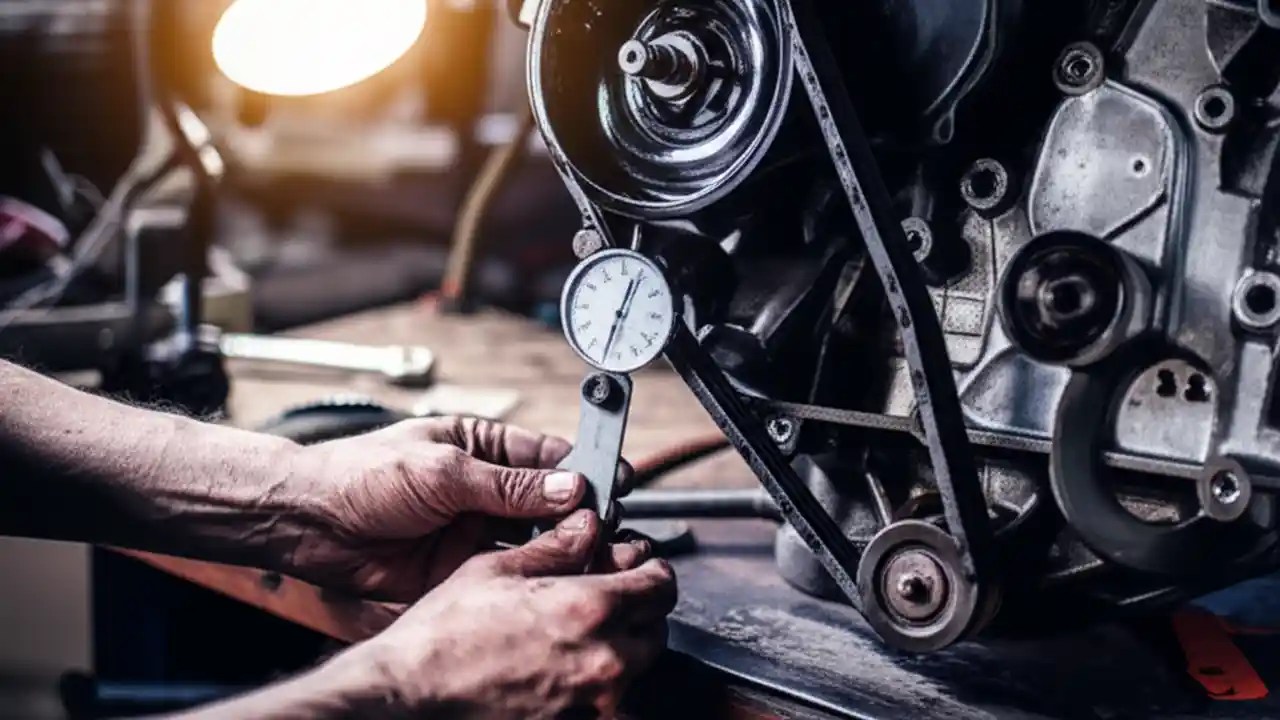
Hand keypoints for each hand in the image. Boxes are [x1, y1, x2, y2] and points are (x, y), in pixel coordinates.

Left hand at [281, 416, 628, 601]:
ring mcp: (474, 528)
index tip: (616, 479)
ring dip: (562, 545)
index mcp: (481, 446)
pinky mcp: (462, 568)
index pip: (547, 455)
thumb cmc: (363, 475)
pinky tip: (554, 575)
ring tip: (592, 551)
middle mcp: (484, 487)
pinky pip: (509, 571)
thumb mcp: (443, 471)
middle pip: (549, 500)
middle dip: (580, 512)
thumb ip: (508, 485)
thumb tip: (569, 487)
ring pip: (534, 539)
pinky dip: (533, 575)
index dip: (583, 466)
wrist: (309, 522)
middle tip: (611, 524)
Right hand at [323, 510, 675, 718]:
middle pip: (655, 628)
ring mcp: (592, 701)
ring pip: (634, 666)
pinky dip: (593, 677)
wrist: (411, 697)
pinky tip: (557, 663)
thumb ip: (555, 546)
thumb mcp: (497, 570)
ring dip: (620, 643)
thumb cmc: (443, 637)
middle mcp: (603, 660)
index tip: (638, 565)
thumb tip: (586, 527)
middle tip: (607, 593)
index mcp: (590, 609)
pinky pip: (604, 698)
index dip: (652, 569)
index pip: (662, 585)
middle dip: (639, 607)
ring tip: (576, 629)